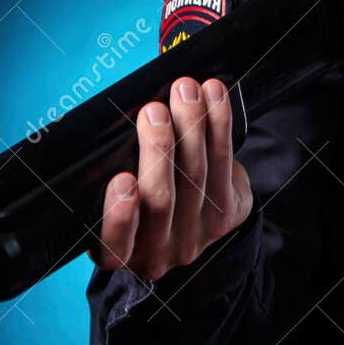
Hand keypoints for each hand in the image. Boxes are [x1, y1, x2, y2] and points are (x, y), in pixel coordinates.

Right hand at [89, 76, 252, 281]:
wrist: (193, 222)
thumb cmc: (142, 205)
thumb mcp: (118, 206)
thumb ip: (116, 179)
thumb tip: (127, 125)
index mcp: (121, 253)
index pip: (115, 244)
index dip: (119, 215)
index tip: (123, 179)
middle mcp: (160, 251)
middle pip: (161, 199)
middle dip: (158, 149)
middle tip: (154, 111)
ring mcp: (198, 234)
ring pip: (196, 175)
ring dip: (192, 125)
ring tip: (185, 91)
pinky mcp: (228, 212)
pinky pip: (225, 161)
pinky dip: (219, 122)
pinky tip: (213, 95)